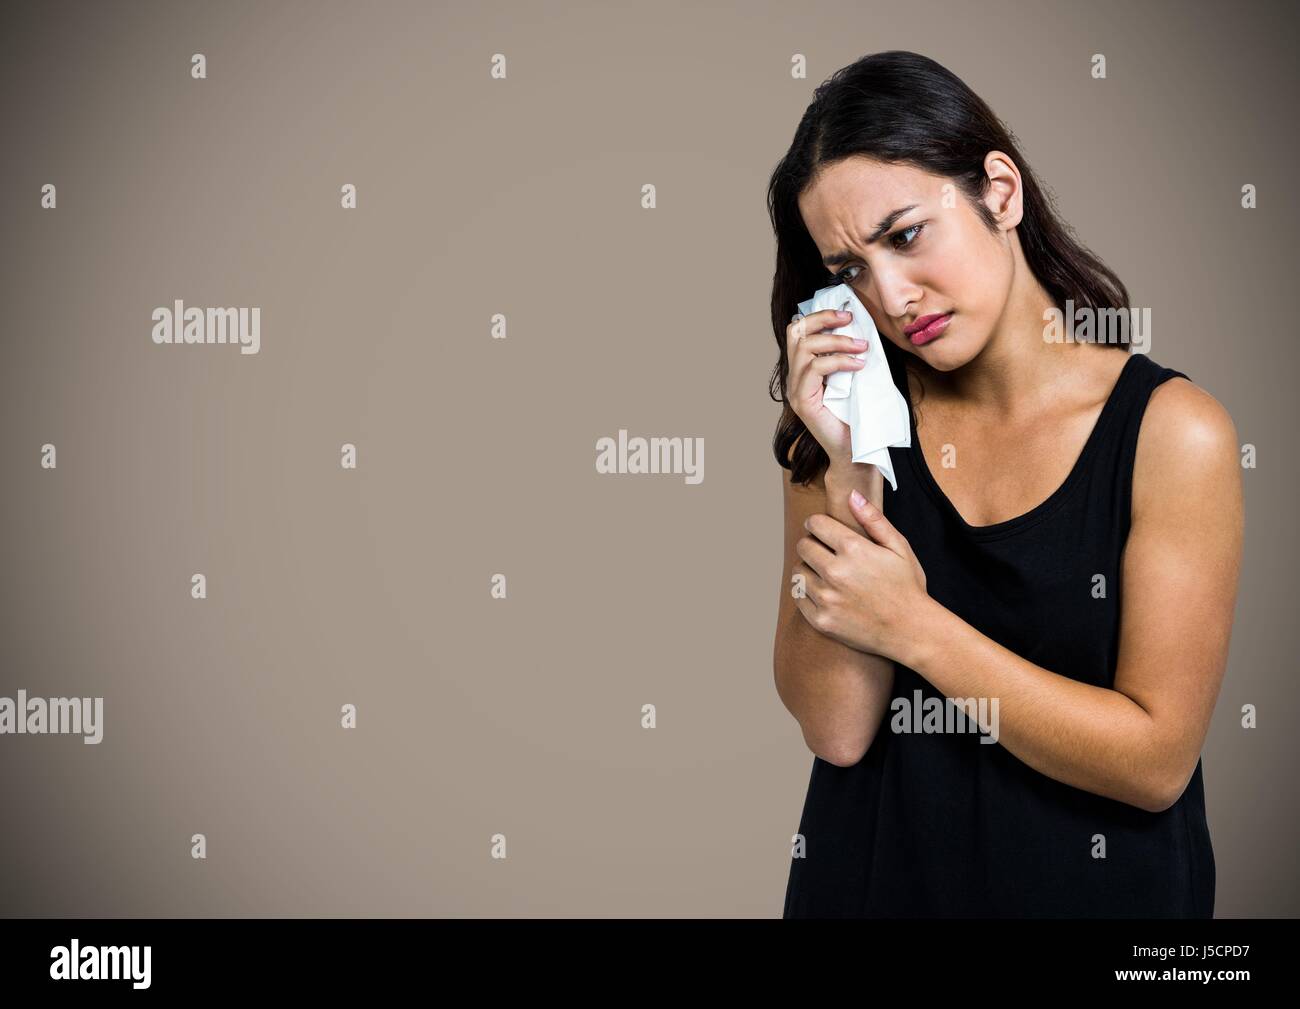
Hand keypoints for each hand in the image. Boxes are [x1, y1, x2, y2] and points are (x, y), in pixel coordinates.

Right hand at [786, 309, 868, 467]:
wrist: (856, 449)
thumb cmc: (858, 415)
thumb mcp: (853, 376)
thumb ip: (847, 354)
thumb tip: (860, 327)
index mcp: (803, 369)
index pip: (798, 331)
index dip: (819, 316)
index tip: (847, 314)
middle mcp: (794, 377)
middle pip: (795, 332)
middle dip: (823, 318)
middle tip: (850, 319)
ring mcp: (795, 389)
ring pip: (806, 347)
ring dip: (838, 341)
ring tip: (862, 346)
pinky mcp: (803, 401)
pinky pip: (816, 368)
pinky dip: (839, 361)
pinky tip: (859, 365)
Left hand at [793, 488, 929, 660]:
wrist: (912, 631)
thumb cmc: (907, 587)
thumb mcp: (899, 548)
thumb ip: (874, 519)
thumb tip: (853, 495)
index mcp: (853, 549)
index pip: (815, 525)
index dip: (817, 524)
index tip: (821, 529)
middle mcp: (836, 572)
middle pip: (803, 546)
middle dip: (812, 545)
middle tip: (826, 553)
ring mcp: (827, 598)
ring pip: (798, 571)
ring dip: (809, 569)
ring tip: (827, 575)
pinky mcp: (821, 620)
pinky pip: (798, 597)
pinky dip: (806, 593)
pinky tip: (824, 593)